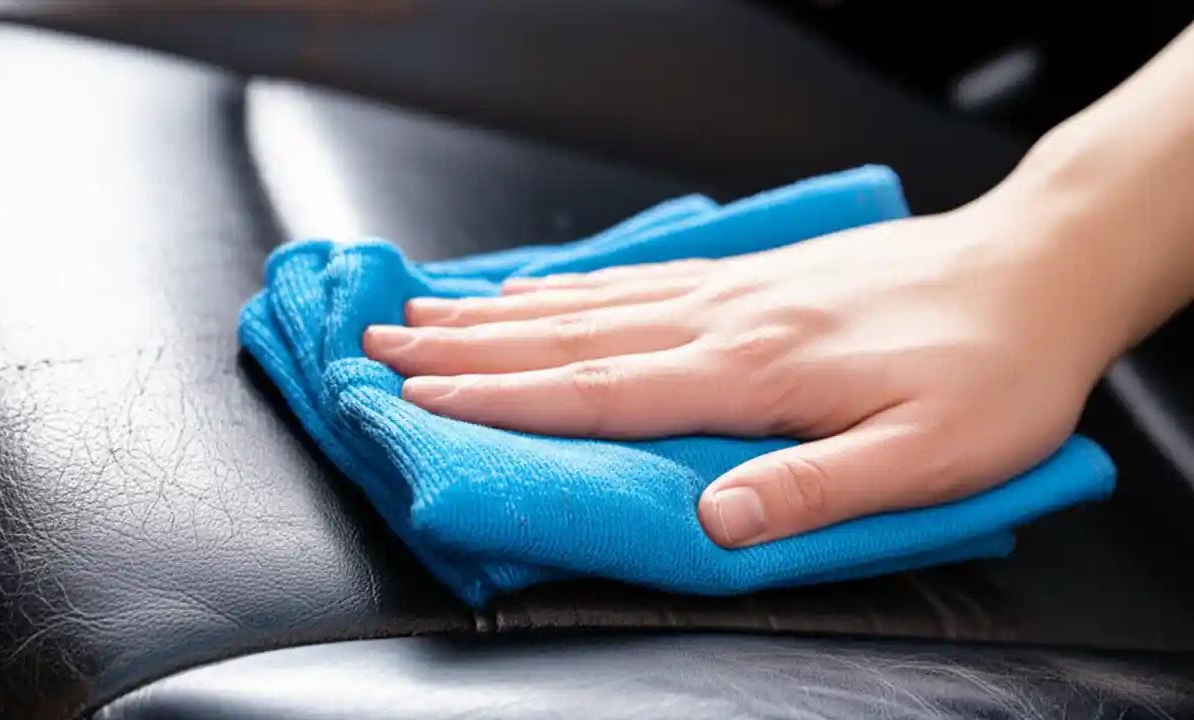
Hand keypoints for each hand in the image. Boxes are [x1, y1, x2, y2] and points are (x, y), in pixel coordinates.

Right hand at [363, 195, 1125, 547]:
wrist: (1035, 266)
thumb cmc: (993, 371)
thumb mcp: (930, 454)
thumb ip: (817, 489)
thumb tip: (716, 522)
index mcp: (754, 372)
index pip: (600, 390)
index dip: (504, 401)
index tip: (422, 399)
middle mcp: (724, 320)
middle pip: (569, 337)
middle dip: (467, 350)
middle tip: (382, 347)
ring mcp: (732, 289)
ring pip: (590, 301)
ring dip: (497, 313)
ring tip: (425, 314)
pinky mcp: (751, 275)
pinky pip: (633, 277)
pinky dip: (566, 285)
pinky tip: (530, 288)